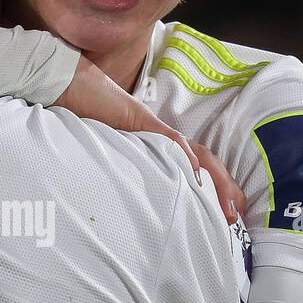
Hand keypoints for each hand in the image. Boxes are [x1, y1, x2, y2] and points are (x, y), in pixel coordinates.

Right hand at [56, 57, 243, 222]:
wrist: (68, 85)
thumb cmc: (83, 119)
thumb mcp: (108, 155)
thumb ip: (124, 171)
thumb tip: (132, 201)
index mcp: (157, 146)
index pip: (194, 167)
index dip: (214, 188)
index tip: (224, 214)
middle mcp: (162, 138)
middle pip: (204, 162)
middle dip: (224, 190)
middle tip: (234, 217)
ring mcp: (154, 130)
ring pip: (197, 155)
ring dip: (215, 181)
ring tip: (225, 206)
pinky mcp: (141, 121)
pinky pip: (170, 141)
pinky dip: (186, 159)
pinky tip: (197, 177)